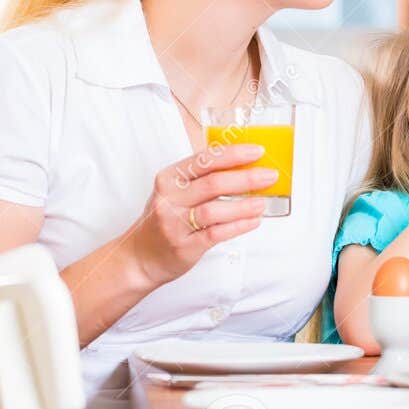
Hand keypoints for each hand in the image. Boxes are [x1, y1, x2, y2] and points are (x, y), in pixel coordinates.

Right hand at [125, 143, 271, 286]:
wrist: (139, 257)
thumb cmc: (165, 219)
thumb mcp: (175, 192)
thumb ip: (202, 178)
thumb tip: (245, 166)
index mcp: (169, 179)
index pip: (204, 160)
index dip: (234, 154)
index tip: (257, 151)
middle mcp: (169, 200)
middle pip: (213, 183)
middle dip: (246, 179)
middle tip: (269, 176)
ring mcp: (174, 224)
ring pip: (214, 210)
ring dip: (243, 205)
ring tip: (262, 202)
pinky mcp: (184, 246)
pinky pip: (215, 234)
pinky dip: (238, 226)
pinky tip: (253, 221)